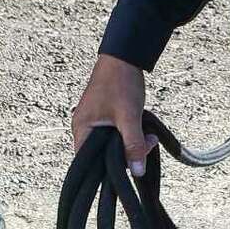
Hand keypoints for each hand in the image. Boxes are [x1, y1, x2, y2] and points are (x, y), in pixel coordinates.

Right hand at [70, 54, 154, 175]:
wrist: (124, 57)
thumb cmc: (119, 82)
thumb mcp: (128, 117)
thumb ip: (133, 145)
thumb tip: (137, 171)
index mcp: (82, 128)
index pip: (90, 163)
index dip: (110, 167)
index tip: (132, 163)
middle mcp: (84, 127)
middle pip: (103, 155)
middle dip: (126, 153)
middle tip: (145, 143)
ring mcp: (94, 121)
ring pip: (113, 144)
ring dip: (131, 143)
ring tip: (147, 135)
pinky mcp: (104, 116)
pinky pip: (115, 134)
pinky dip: (129, 134)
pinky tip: (141, 129)